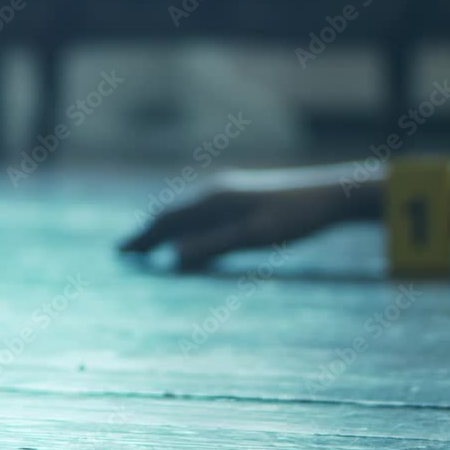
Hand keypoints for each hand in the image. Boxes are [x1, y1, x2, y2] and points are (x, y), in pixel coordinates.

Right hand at [119, 180, 352, 270]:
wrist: (327, 196)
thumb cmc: (291, 220)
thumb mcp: (250, 238)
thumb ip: (211, 247)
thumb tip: (172, 258)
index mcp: (212, 201)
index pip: (167, 221)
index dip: (143, 238)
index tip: (122, 253)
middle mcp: (214, 191)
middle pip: (171, 212)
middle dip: (148, 233)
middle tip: (127, 252)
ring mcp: (227, 191)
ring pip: (186, 210)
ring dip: (166, 227)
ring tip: (151, 243)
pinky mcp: (240, 195)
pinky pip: (200, 210)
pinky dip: (184, 223)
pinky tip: (190, 231)